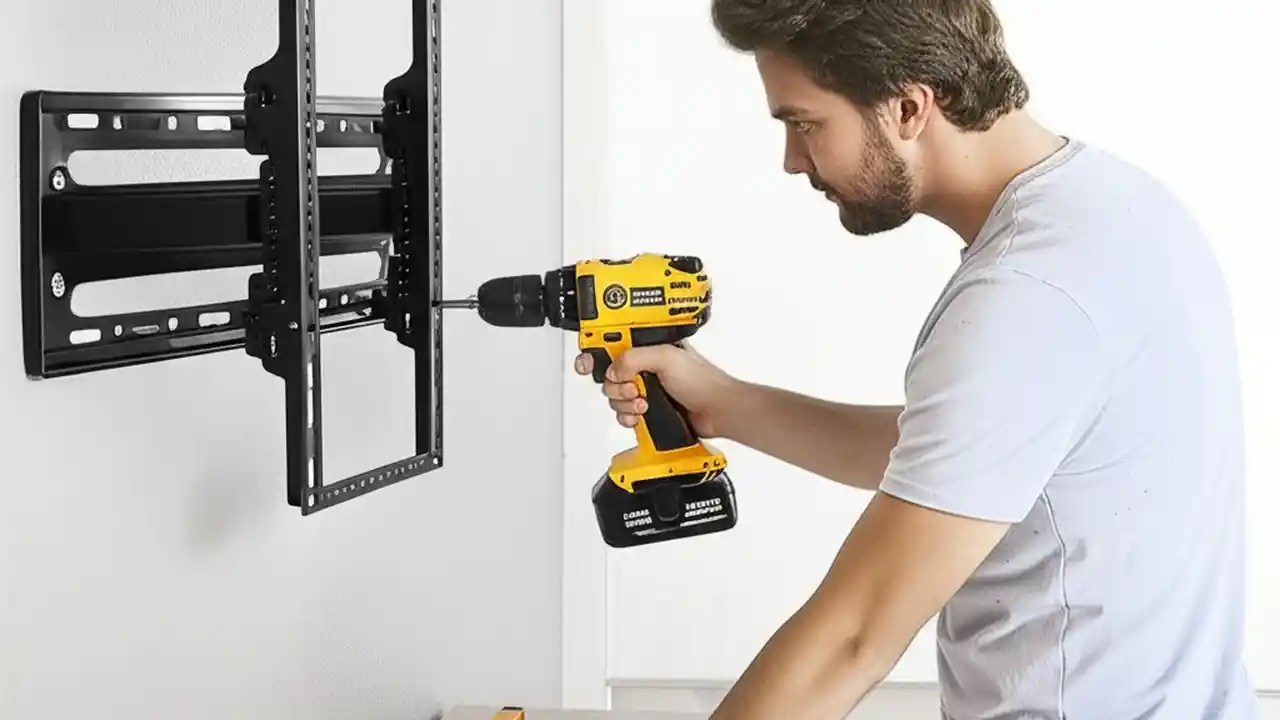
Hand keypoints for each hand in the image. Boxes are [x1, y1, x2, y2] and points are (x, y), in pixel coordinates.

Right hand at [574, 343, 738, 438]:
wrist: (717, 411)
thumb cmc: (703, 381)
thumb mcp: (665, 357)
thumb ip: (633, 358)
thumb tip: (613, 370)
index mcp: (648, 346)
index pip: (613, 344)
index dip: (596, 352)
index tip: (589, 362)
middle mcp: (644, 366)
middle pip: (609, 374)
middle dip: (616, 385)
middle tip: (632, 388)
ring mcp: (645, 389)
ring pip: (615, 396)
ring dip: (625, 403)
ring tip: (644, 403)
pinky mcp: (647, 410)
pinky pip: (624, 414)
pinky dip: (628, 417)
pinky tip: (641, 416)